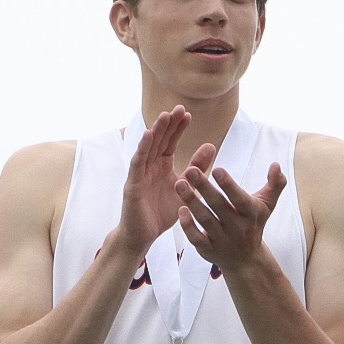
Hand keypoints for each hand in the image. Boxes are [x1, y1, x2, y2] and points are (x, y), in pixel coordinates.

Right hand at [119, 107, 215, 253]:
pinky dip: (142, 149)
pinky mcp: (132, 184)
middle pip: (159, 140)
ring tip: (164, 116)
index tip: (188, 113)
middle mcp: (149, 166)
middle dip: (168, 124)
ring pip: (147, 148)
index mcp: (161, 166)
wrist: (143, 236)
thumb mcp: (186, 188)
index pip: (170, 142)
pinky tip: (148, 136)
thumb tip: (211, 145)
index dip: (178, 128)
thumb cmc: (162, 212)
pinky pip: (137, 164)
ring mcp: (139, 174)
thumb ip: (197, 168)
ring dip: (155, 131)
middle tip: (178, 107)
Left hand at [175, 160, 287, 273]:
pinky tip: (180, 210)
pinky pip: (197, 238)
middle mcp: (238, 227)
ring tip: (179, 183)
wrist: (246, 259)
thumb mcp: (267, 205)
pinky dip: (188, 226)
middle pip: (219, 206)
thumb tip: (276, 164)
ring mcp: (222, 240)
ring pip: (206, 220)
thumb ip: (274, 184)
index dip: (229, 185)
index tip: (217, 169)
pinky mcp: (208, 250)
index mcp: (252, 214)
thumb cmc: (254, 224)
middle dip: (205, 188)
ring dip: (192, 202)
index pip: (240, 199)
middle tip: (191, 170)